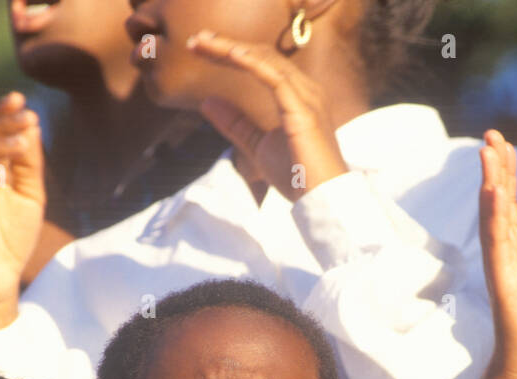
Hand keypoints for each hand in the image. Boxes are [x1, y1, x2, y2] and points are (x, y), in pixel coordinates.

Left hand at [189, 30, 347, 200]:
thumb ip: (235, 122)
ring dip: (233, 49)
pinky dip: (252, 63)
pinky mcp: (303, 108)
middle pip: (262, 55)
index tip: (202, 49)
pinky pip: (274, 77)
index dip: (231, 53)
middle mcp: (305, 89)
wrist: (321, 199)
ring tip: (204, 43)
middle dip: (226, 45)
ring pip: (266, 60)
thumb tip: (207, 102)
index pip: (262, 63)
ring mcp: (306, 96)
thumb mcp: (256, 145)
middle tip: (195, 41)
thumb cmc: (296, 176)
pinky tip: (230, 55)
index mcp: (297, 95)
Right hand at [479, 130, 516, 378]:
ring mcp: (500, 263)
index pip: (509, 201)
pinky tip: (493, 194)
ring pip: (494, 216)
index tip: (504, 142)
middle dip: (496, 167)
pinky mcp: (502, 280)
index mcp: (515, 246)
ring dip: (491, 183)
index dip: (507, 172)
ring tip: (489, 152)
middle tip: (492, 134)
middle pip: (498, 201)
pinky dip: (494, 218)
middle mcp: (503, 250)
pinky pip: (497, 244)